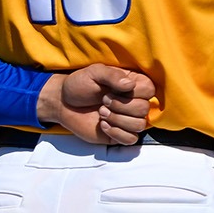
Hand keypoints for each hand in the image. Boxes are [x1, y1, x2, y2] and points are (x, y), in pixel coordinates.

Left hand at [37, 65, 155, 145]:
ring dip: (117, 120)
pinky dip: (116, 133)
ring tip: (101, 113)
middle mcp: (134, 102)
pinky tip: (102, 125)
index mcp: (133, 84)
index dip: (132, 93)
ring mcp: (128, 119)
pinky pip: (131, 139)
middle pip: (144, 109)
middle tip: (103, 102)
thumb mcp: (93, 72)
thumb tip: (129, 85)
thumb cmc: (79, 84)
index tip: (110, 91)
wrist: (63, 102)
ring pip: (140, 125)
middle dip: (120, 107)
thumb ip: (112, 75)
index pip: (150, 90)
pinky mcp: (120, 134)